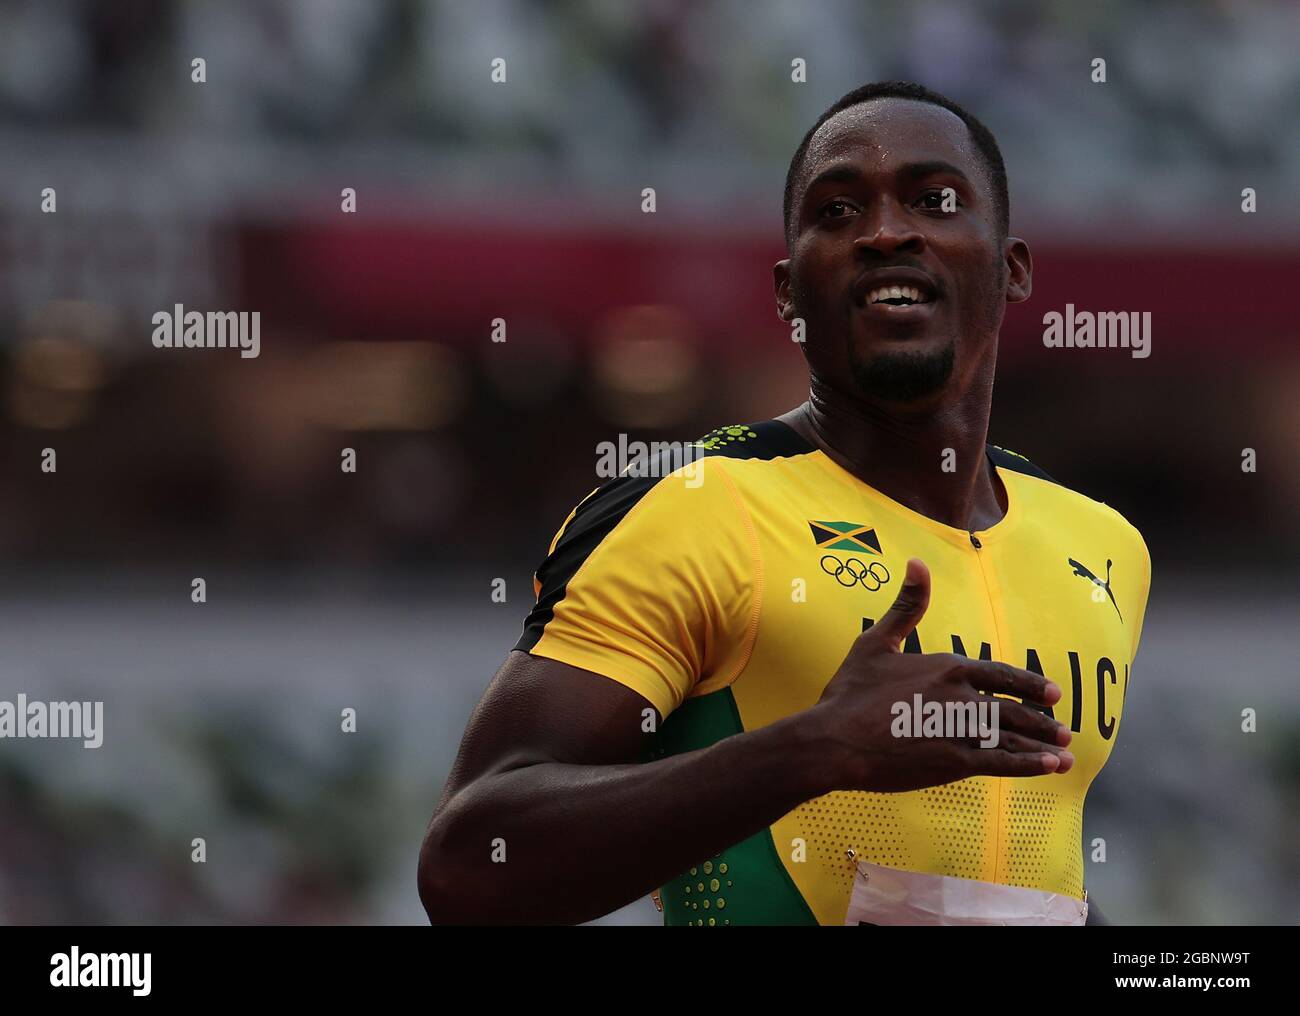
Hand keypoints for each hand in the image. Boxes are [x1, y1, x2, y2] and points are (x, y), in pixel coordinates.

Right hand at [812, 558, 1073, 792]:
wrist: (834, 739)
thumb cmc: (851, 692)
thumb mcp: (876, 642)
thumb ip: (906, 606)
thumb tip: (918, 562)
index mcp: (947, 667)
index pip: (1001, 675)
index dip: (1029, 685)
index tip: (1052, 693)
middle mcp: (961, 697)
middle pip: (1015, 709)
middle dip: (1043, 721)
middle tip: (1064, 730)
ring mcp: (960, 731)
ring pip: (1013, 737)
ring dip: (1043, 747)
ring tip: (1064, 757)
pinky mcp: (954, 762)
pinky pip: (1002, 763)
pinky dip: (1029, 765)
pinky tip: (1048, 769)